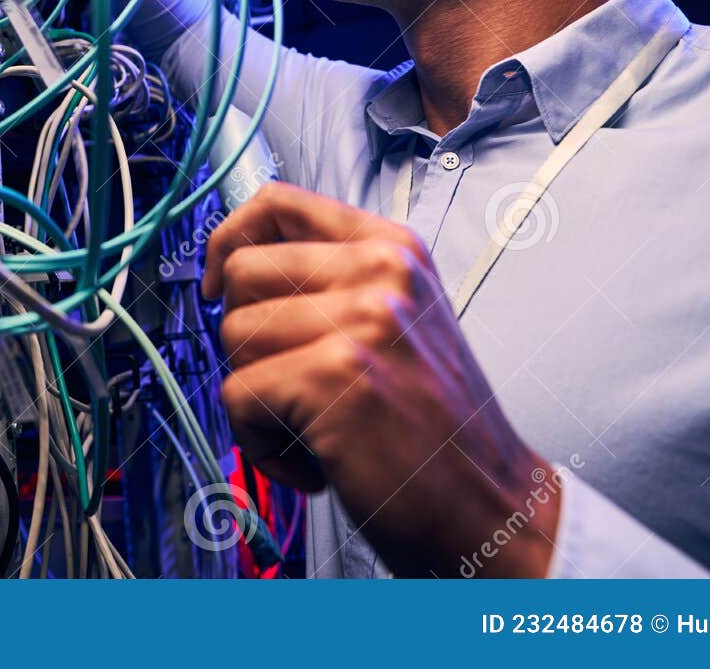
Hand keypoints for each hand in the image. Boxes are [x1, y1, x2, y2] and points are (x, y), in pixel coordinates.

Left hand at [202, 182, 560, 577]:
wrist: (491, 507)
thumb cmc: (432, 428)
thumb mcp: (396, 322)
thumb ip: (330, 283)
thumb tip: (232, 265)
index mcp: (393, 249)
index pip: (279, 202)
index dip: (229, 238)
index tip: (219, 283)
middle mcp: (382, 271)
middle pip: (241, 274)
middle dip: (246, 339)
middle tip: (297, 386)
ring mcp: (363, 319)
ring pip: (233, 336)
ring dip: (257, 397)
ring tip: (316, 426)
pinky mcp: (336, 376)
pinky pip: (238, 396)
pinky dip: (261, 443)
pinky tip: (317, 460)